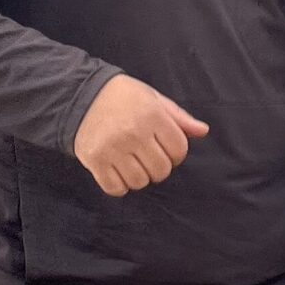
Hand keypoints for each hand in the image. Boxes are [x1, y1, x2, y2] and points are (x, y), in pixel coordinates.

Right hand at [73, 73, 208, 195]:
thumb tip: (203, 131)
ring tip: (132, 162)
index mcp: (152, 115)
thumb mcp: (153, 98)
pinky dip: (120, 185)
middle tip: (147, 155)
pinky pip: (116, 188)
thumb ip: (178, 117)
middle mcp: (134, 133)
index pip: (179, 150)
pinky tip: (118, 170)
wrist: (81, 95)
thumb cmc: (122, 97)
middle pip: (161, 170)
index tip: (165, 147)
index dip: (176, 153)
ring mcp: (113, 148)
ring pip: (140, 182)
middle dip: (159, 166)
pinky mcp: (95, 161)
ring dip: (139, 176)